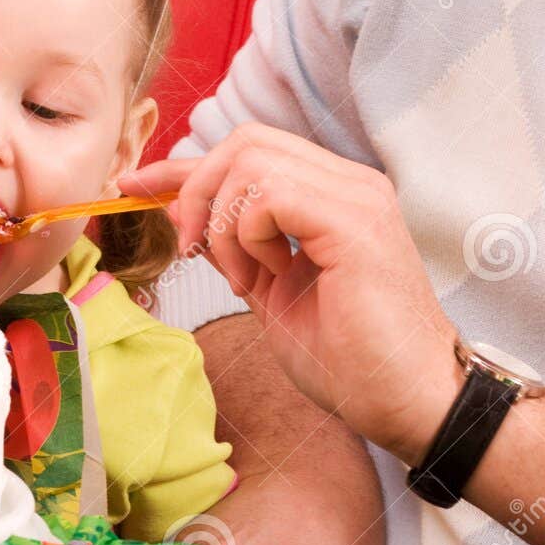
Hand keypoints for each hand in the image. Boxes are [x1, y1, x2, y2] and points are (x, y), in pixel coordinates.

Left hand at [121, 123, 461, 463]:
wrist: (411, 404)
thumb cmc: (352, 362)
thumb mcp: (273, 293)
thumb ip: (237, 247)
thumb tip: (184, 214)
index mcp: (334, 195)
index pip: (248, 152)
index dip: (182, 166)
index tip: (133, 184)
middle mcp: (350, 183)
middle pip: (244, 141)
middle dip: (196, 189)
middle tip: (192, 249)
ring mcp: (357, 196)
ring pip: (250, 160)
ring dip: (224, 222)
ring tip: (246, 277)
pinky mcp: (356, 222)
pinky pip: (269, 194)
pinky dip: (247, 234)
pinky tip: (267, 276)